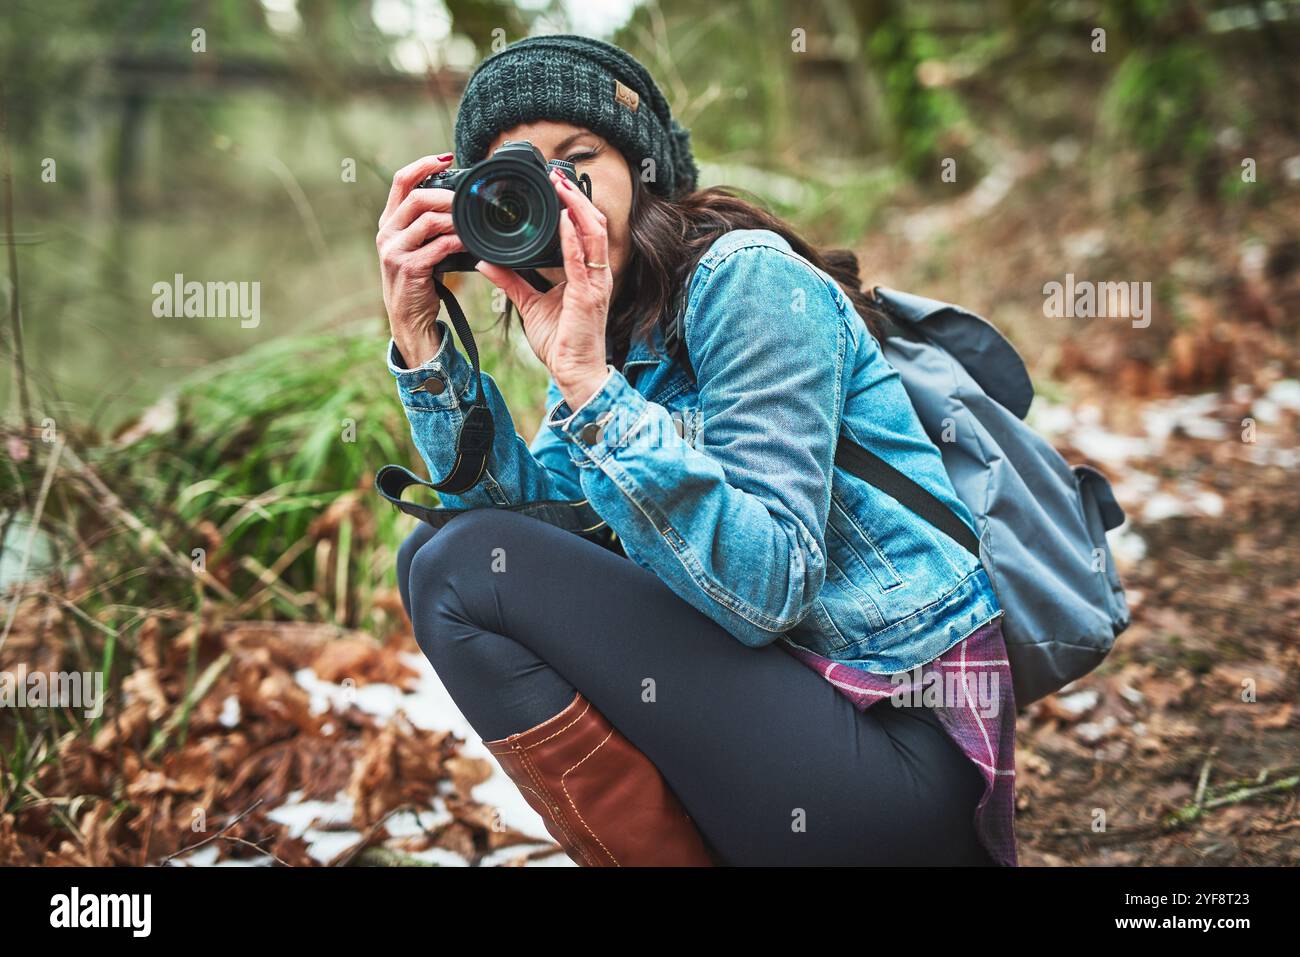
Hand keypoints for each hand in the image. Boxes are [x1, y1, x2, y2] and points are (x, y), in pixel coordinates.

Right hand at [376, 152, 466, 365]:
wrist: (408, 319)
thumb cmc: (419, 281)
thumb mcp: (418, 247)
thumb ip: (429, 226)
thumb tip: (460, 204)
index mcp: (389, 222)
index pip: (401, 181)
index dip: (423, 164)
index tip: (447, 157)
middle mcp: (387, 233)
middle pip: (417, 197)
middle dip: (448, 195)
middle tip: (469, 200)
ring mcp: (395, 251)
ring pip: (429, 220)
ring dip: (456, 219)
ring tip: (473, 222)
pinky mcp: (408, 268)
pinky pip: (438, 246)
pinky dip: (458, 241)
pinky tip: (470, 242)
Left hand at [475, 168, 613, 408]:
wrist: (574, 372)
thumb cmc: (561, 342)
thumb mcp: (530, 305)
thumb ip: (511, 281)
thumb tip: (487, 262)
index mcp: (586, 273)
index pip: (585, 230)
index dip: (574, 205)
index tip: (555, 185)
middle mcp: (596, 274)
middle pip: (593, 223)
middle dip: (576, 196)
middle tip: (556, 175)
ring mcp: (596, 283)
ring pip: (594, 233)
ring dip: (577, 206)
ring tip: (561, 185)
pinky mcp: (589, 295)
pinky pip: (581, 259)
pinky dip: (573, 236)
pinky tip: (563, 218)